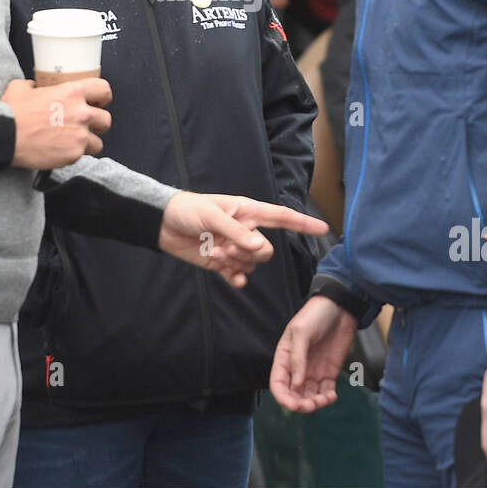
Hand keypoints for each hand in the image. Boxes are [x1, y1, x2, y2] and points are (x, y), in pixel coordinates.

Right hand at [1, 77, 111, 169]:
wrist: (4, 137)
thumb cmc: (12, 112)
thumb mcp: (21, 87)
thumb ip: (35, 85)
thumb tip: (35, 87)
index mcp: (72, 92)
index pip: (103, 90)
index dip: (102, 97)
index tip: (99, 102)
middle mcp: (81, 113)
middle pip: (106, 120)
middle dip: (97, 124)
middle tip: (85, 125)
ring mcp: (79, 135)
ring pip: (98, 142)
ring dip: (88, 142)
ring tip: (72, 142)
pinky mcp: (73, 154)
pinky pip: (83, 155)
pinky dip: (74, 154)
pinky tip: (61, 150)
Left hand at [157, 192, 327, 288]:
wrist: (163, 224)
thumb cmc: (188, 210)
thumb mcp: (212, 215)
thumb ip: (237, 232)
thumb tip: (259, 248)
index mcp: (247, 211)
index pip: (281, 217)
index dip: (302, 223)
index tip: (323, 227)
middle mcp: (245, 230)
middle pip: (266, 250)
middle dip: (250, 253)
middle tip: (226, 246)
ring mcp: (234, 247)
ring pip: (252, 264)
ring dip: (236, 262)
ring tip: (215, 251)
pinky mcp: (222, 263)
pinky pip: (239, 275)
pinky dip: (236, 278)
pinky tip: (230, 277)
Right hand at [269, 295, 356, 412]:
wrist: (340, 307)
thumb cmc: (316, 314)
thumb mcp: (302, 332)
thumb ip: (297, 358)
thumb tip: (296, 384)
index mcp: (284, 357)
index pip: (278, 383)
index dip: (283, 397)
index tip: (294, 405)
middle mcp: (297, 367)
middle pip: (294, 394)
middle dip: (301, 404)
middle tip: (311, 405)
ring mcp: (313, 371)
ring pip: (310, 396)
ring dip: (315, 403)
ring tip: (324, 399)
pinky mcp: (329, 372)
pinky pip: (326, 391)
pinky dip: (328, 398)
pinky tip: (332, 396)